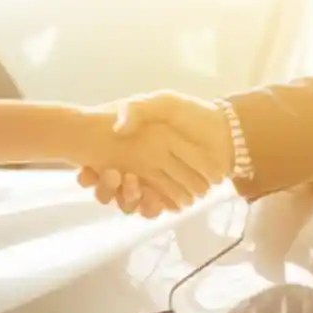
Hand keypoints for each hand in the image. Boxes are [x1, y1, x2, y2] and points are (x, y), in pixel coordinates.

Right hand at [80, 91, 234, 214]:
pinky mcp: (169, 197)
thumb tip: (117, 129)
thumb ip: (138, 110)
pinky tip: (154, 198)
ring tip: (134, 186)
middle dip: (105, 188)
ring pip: (128, 202)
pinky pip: (152, 209)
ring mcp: (153, 185)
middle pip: (108, 189)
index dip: (89, 172)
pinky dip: (150, 207)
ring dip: (126, 198)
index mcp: (130, 147)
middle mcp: (137, 169)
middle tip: (113, 175)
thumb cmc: (192, 115)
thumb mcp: (162, 103)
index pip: (99, 165)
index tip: (87, 171)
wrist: (225, 134)